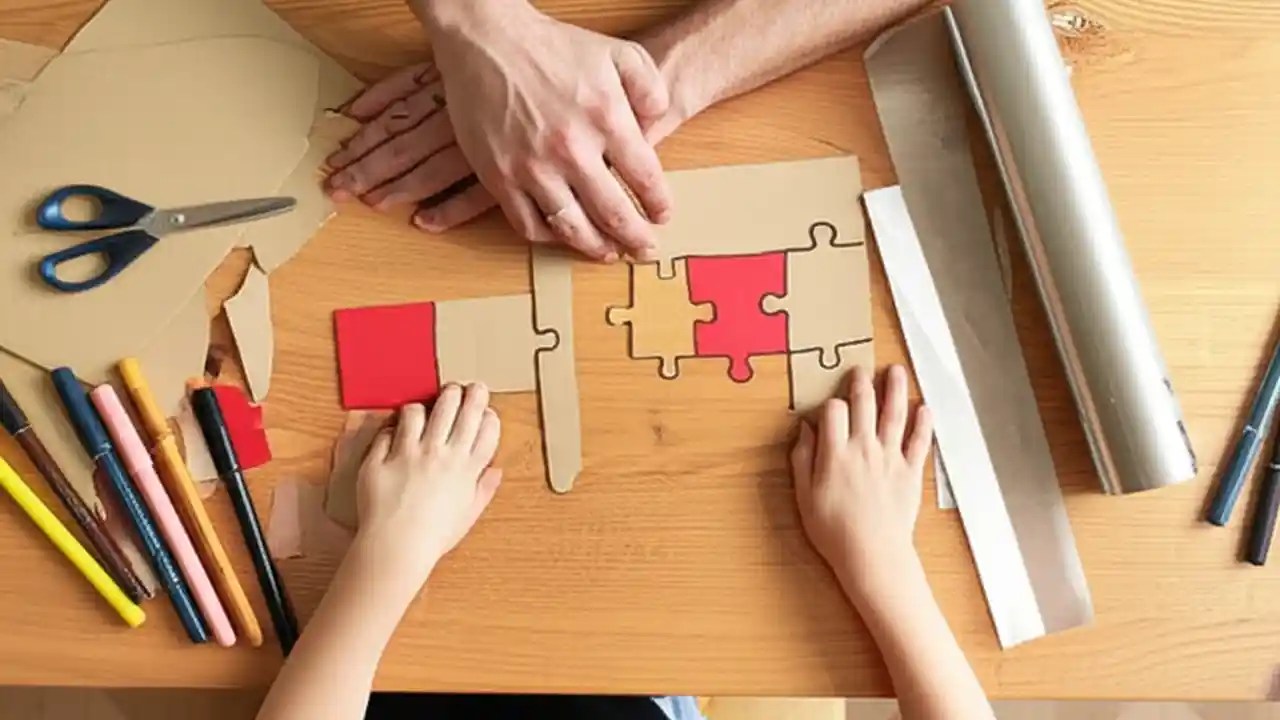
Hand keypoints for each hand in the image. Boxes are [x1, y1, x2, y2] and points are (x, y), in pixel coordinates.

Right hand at [327, 4, 672, 261]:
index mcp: (605, 117)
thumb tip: (660, 126)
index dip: (658, 204)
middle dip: (635, 238)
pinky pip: (527, 223)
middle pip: (613, 212)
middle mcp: (570, 147)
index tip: (663, 215)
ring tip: (608, 253)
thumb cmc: (552, 46)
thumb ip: (650, 88)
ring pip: (571, 227)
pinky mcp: (498, 176)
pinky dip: (549, 237)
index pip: (644, 177)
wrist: (488, 40)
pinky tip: (562, 234)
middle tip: (645, 250)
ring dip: (595, 247)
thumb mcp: (618, 52)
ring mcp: (531, 166)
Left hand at [355, 383, 502, 585]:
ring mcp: (410, 453)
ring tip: (423, 410)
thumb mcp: (469, 514)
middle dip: (464, 392)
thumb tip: (496, 470)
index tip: (484, 409)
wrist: (396, 548)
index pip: (486, 426)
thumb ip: (484, 488)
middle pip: (458, 407)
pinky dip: (392, 429)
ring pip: (420, 410)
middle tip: (460, 389)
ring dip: (424, 406)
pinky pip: (388, 430)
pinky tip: (395, 434)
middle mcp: (441, 455)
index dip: (487, 412)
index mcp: (466, 468)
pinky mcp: (382, 457)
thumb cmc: (434, 535)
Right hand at [790, 364, 933, 600]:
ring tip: (896, 371)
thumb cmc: (833, 530)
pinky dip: (923, 423)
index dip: (830, 403)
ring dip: (895, 389)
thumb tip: (805, 429)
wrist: (872, 554)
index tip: (829, 407)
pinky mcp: (911, 472)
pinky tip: (924, 408)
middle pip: (864, 404)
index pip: (833, 411)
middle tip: (861, 369)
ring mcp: (891, 458)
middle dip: (861, 382)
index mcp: (836, 453)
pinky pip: (920, 441)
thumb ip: (803, 458)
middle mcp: (865, 448)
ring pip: (895, 414)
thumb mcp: (804, 495)